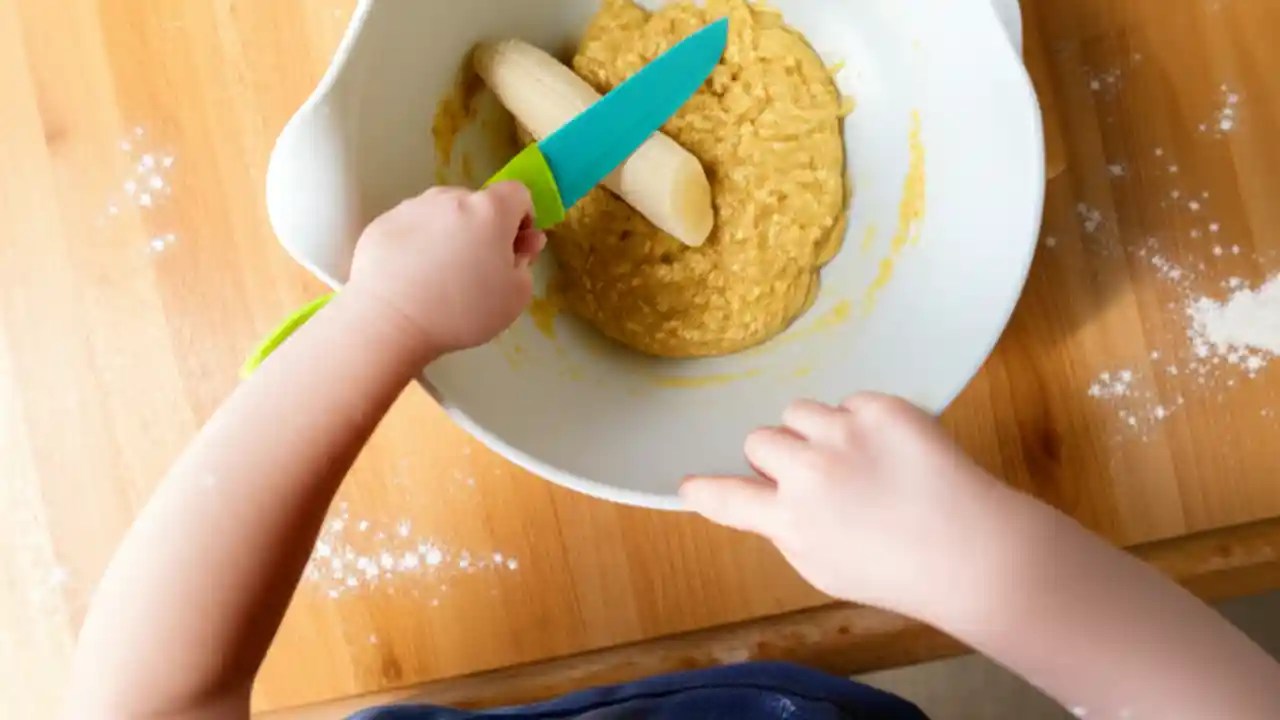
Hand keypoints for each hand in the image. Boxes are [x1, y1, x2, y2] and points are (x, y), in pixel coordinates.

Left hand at [346, 182, 545, 358]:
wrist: (390, 322)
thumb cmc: (463, 310)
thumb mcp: (516, 296)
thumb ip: (525, 261)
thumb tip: (523, 241)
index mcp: (490, 209)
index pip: (518, 193)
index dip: (522, 219)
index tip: (514, 248)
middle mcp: (451, 197)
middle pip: (477, 204)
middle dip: (484, 229)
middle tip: (476, 270)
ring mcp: (412, 207)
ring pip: (443, 215)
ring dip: (450, 234)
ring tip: (439, 276)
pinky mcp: (382, 222)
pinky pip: (412, 228)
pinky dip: (417, 244)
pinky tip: (411, 277)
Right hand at [682, 393, 1023, 617]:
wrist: (972, 549)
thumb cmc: (897, 572)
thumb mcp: (824, 570)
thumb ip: (786, 531)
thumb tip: (767, 500)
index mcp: (789, 520)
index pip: (726, 497)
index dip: (703, 490)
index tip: (689, 485)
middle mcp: (808, 471)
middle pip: (759, 440)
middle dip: (777, 456)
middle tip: (813, 475)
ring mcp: (844, 432)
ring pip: (799, 412)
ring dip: (814, 433)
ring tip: (855, 458)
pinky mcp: (881, 407)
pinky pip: (849, 402)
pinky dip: (861, 423)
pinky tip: (891, 452)